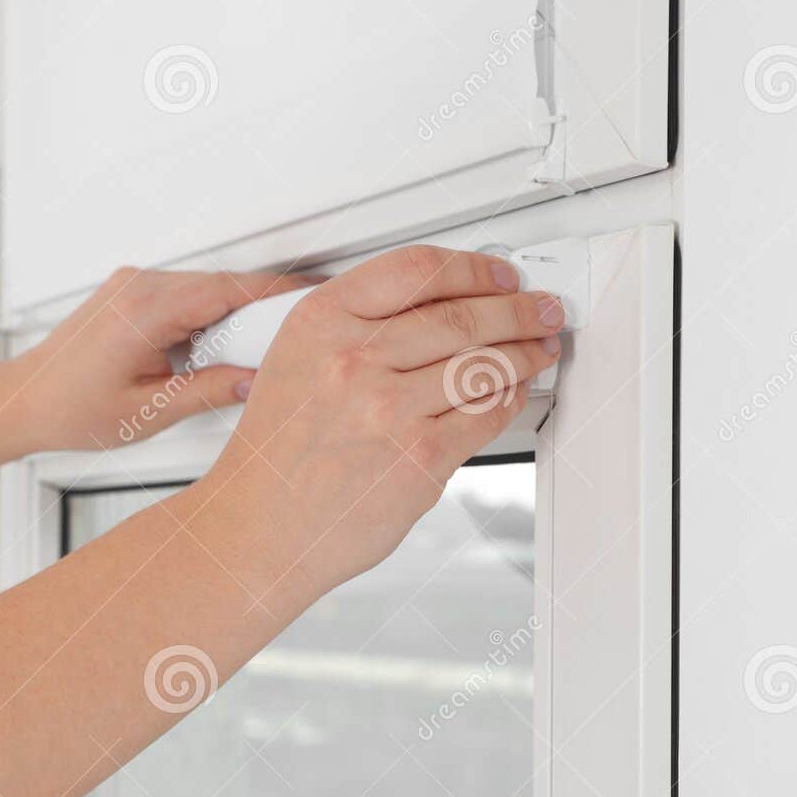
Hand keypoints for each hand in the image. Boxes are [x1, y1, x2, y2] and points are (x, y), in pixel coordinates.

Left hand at [12, 266, 320, 449]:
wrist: (23, 400)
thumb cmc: (70, 408)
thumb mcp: (150, 412)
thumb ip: (210, 392)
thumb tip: (255, 381)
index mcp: (147, 311)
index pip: (231, 289)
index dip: (277, 292)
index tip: (310, 297)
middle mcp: (139, 286)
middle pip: (222, 285)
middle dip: (257, 310)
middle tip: (281, 343)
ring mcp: (132, 284)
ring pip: (204, 289)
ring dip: (227, 315)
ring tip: (235, 356)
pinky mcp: (129, 291)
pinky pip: (183, 293)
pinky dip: (204, 314)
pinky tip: (203, 348)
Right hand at [191, 244, 562, 596]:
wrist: (257, 529)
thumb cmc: (275, 457)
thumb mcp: (294, 363)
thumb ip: (357, 328)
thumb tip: (438, 306)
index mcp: (320, 323)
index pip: (416, 269)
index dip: (473, 268)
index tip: (498, 273)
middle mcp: (353, 359)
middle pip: (461, 314)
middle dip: (516, 308)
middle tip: (538, 308)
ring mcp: (389, 409)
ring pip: (483, 364)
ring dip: (524, 353)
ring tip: (538, 349)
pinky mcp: (419, 457)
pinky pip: (485, 415)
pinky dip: (509, 400)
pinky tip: (513, 393)